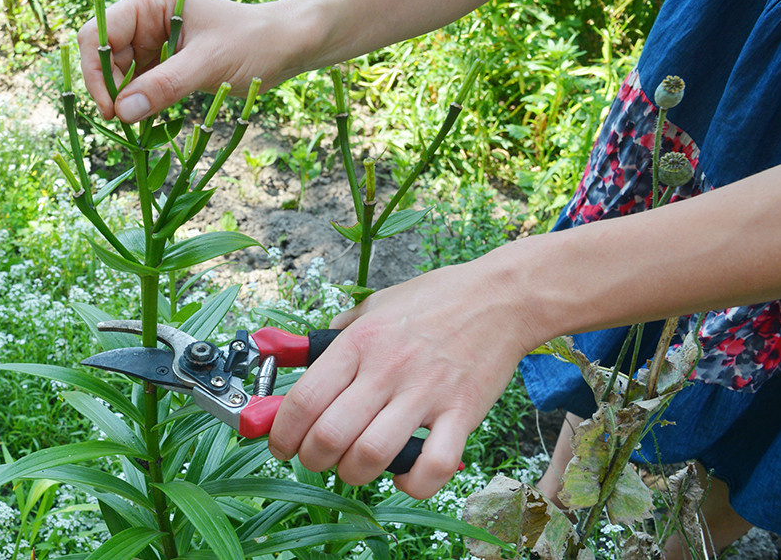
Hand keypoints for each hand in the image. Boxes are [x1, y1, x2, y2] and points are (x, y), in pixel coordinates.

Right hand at [77, 0, 299, 122]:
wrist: (284, 46)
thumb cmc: (252, 43)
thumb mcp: (208, 64)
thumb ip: (165, 85)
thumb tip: (122, 111)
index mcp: (151, 2)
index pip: (99, 34)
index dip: (96, 71)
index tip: (111, 108)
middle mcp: (145, 18)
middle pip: (104, 56)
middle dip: (111, 90)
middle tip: (127, 123)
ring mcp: (153, 40)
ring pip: (118, 75)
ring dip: (126, 100)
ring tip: (142, 124)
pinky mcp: (163, 62)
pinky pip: (138, 85)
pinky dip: (140, 104)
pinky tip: (151, 120)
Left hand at [267, 262, 538, 498]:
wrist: (501, 296)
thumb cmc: (435, 300)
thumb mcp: (375, 305)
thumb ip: (338, 333)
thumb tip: (300, 355)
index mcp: (358, 343)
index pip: (303, 399)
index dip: (281, 433)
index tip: (280, 446)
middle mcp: (386, 369)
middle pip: (329, 435)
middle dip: (312, 459)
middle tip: (315, 459)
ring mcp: (426, 393)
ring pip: (372, 455)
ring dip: (353, 473)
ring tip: (353, 468)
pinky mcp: (463, 413)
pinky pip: (434, 465)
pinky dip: (413, 483)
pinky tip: (404, 476)